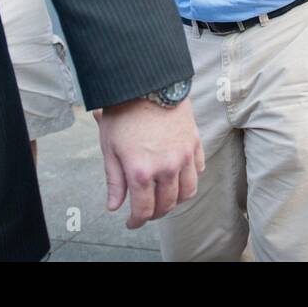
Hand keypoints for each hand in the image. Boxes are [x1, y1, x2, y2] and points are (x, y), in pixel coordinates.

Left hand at [98, 97, 203, 228]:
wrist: (147, 83)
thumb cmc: (124, 112)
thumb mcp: (109, 147)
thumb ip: (114, 181)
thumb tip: (115, 206)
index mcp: (141, 171)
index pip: (144, 210)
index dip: (136, 222)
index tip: (131, 223)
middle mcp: (166, 168)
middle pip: (166, 205)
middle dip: (155, 213)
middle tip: (146, 212)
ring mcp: (184, 156)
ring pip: (187, 192)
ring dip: (175, 200)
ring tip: (165, 197)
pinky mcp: (194, 143)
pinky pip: (198, 170)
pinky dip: (189, 179)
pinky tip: (179, 176)